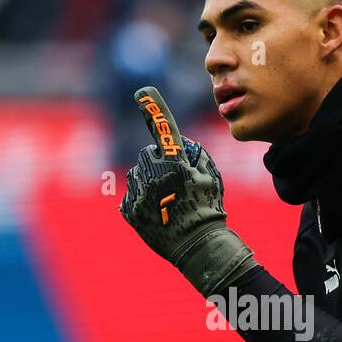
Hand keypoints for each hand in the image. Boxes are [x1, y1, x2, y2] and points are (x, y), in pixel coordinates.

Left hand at [119, 86, 256, 296]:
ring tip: (167, 203)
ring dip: (148, 183)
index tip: (143, 93)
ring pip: (138, 175)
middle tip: (175, 184)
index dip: (155, 110)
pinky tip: (157, 214)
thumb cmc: (209, 209)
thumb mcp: (211, 177)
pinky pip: (131, 196)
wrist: (198, 247)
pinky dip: (142, 201)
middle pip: (148, 156)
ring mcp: (139, 193)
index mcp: (175, 164)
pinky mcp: (129, 210)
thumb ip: (195, 154)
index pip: (165, 131)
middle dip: (157, 162)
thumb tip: (180, 143)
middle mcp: (153, 175)